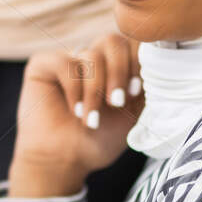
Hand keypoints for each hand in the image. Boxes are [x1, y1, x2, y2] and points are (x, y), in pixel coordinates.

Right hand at [10, 35, 143, 197]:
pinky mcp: (43, 64)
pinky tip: (74, 110)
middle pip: (113, 40)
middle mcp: (93, 57)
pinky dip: (74, 89)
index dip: (138, 61)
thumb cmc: (100, 139)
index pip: (133, 41)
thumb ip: (148, 85)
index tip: (136, 91)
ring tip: (91, 118)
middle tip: (116, 103)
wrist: (66, 160)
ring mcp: (68, 59)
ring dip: (95, 91)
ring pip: (91, 54)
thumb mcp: (135, 111)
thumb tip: (159, 64)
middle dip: (119, 73)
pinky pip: (65, 63)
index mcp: (117, 64)